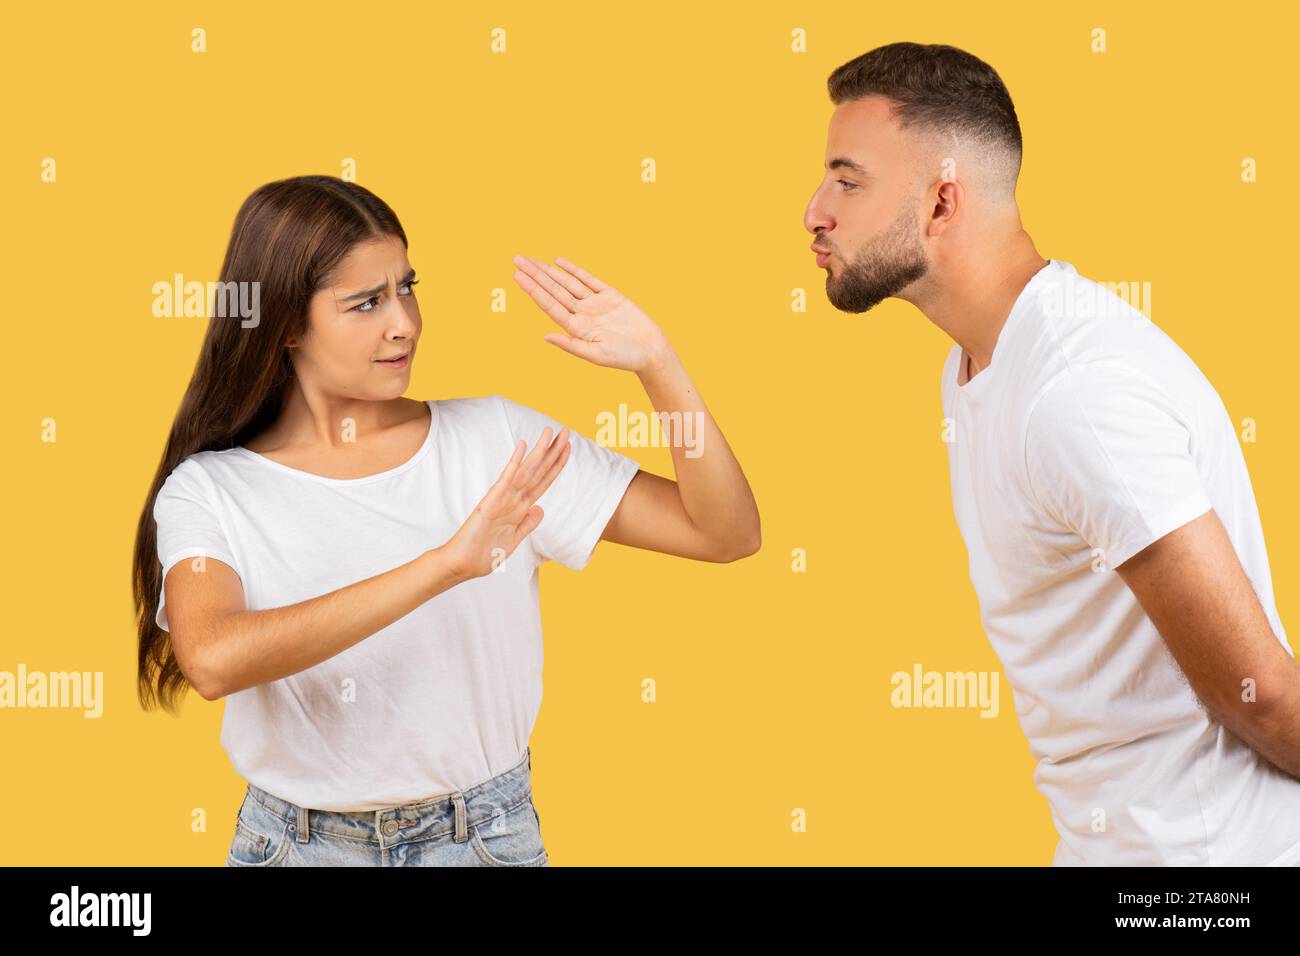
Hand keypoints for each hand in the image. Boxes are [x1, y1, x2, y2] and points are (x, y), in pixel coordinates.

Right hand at [442, 426, 570, 579]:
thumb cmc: (483, 553)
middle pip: (538, 472)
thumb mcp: (514, 540)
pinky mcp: (491, 503)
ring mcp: (502, 499)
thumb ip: (528, 524)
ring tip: (549, 432)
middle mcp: (513, 499)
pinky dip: (514, 463)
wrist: (462, 565)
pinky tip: (522, 447)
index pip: (543, 482)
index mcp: (520, 508)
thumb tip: (541, 508)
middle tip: (566, 430)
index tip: (568, 448)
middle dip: (552, 452)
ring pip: (526, 471)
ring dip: (539, 452)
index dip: (556, 465)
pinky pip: (506, 480)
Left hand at [511, 254, 673, 373]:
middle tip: (516, 259)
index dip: (532, 289)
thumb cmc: (626, 359)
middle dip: (535, 274)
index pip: (549, 304)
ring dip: (549, 270)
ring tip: (530, 260)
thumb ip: (571, 345)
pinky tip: (559, 262)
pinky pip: (589, 280)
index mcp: (576, 328)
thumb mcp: (596, 355)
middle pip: (553, 290)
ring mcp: (596, 304)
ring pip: (567, 282)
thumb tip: (545, 337)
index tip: (517, 276)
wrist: (652, 351)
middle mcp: (582, 314)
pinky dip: (574, 270)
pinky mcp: (611, 296)